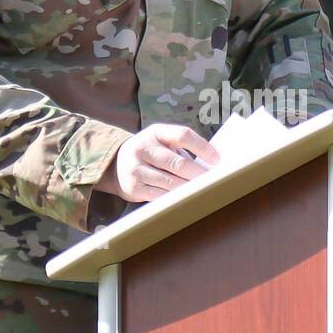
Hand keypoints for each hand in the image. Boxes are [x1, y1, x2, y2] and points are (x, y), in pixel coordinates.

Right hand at [95, 124, 219, 202]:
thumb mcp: (161, 142)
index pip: (182, 135)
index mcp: (155, 132)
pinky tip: (186, 199)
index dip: (202, 147)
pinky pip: (160, 195)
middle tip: (214, 181)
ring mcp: (136, 168)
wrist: (116, 165)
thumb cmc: (151, 153)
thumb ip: (182, 149)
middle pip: (177, 162)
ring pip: (170, 181)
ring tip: (203, 191)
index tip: (217, 159)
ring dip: (189, 188)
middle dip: (198, 174)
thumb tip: (211, 165)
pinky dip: (175, 198)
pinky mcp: (134, 187)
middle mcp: (143, 148)